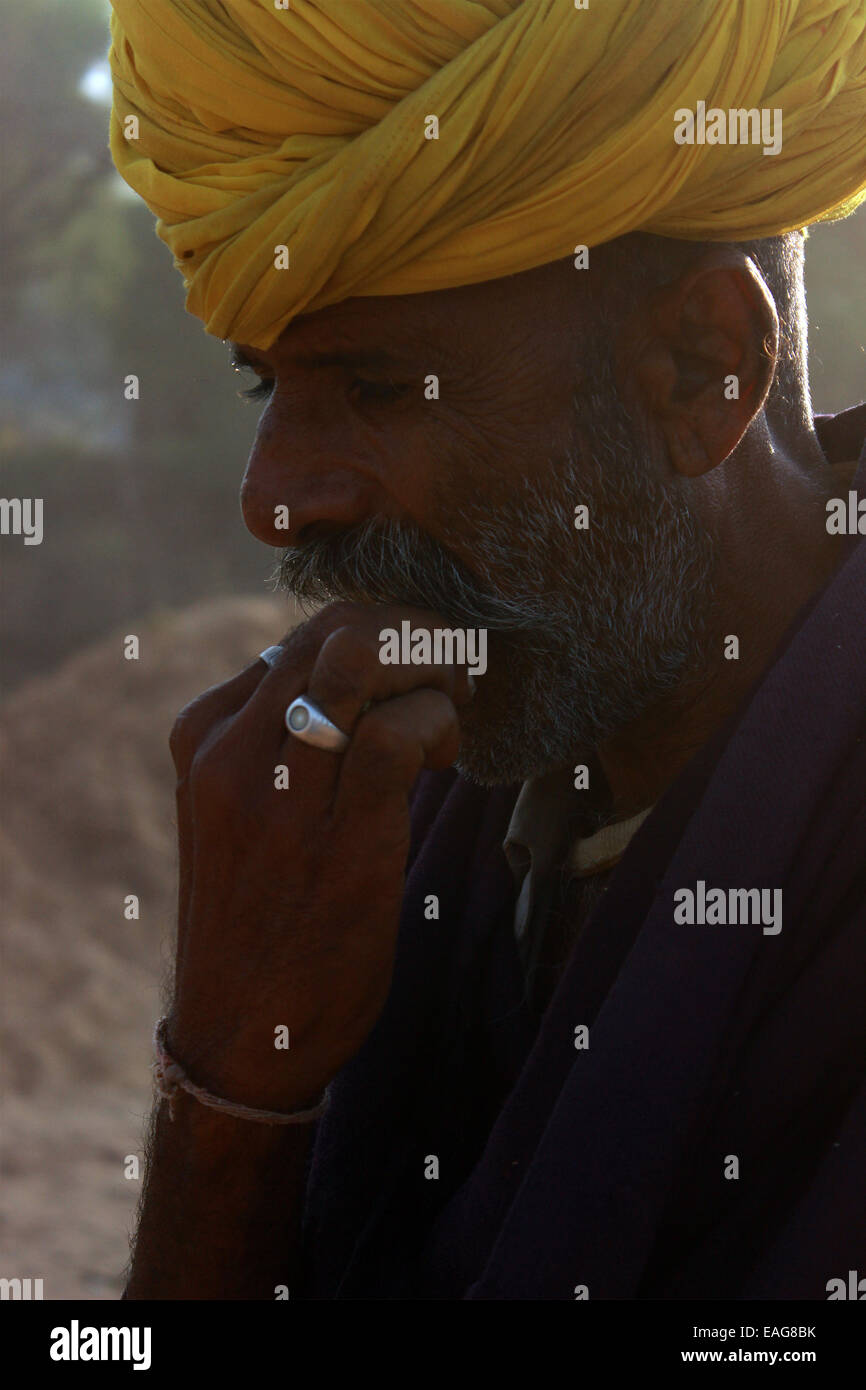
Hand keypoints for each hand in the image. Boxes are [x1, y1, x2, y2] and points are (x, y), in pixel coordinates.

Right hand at [166, 602, 474, 1110]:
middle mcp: (231, 752)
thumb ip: (275, 746)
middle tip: (448, 681)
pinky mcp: (339, 839)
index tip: (411, 679)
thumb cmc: (257, 920)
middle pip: (334, 632)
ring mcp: (279, 794)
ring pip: (361, 661)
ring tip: (450, 710)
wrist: (241, 1038)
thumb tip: (354, 687)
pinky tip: (444, 761)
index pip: (301, 635)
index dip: (375, 638)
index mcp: (203, 737)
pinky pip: (397, 733)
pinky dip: (437, 724)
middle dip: (412, 637)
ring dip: (430, 670)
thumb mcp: (239, 815)